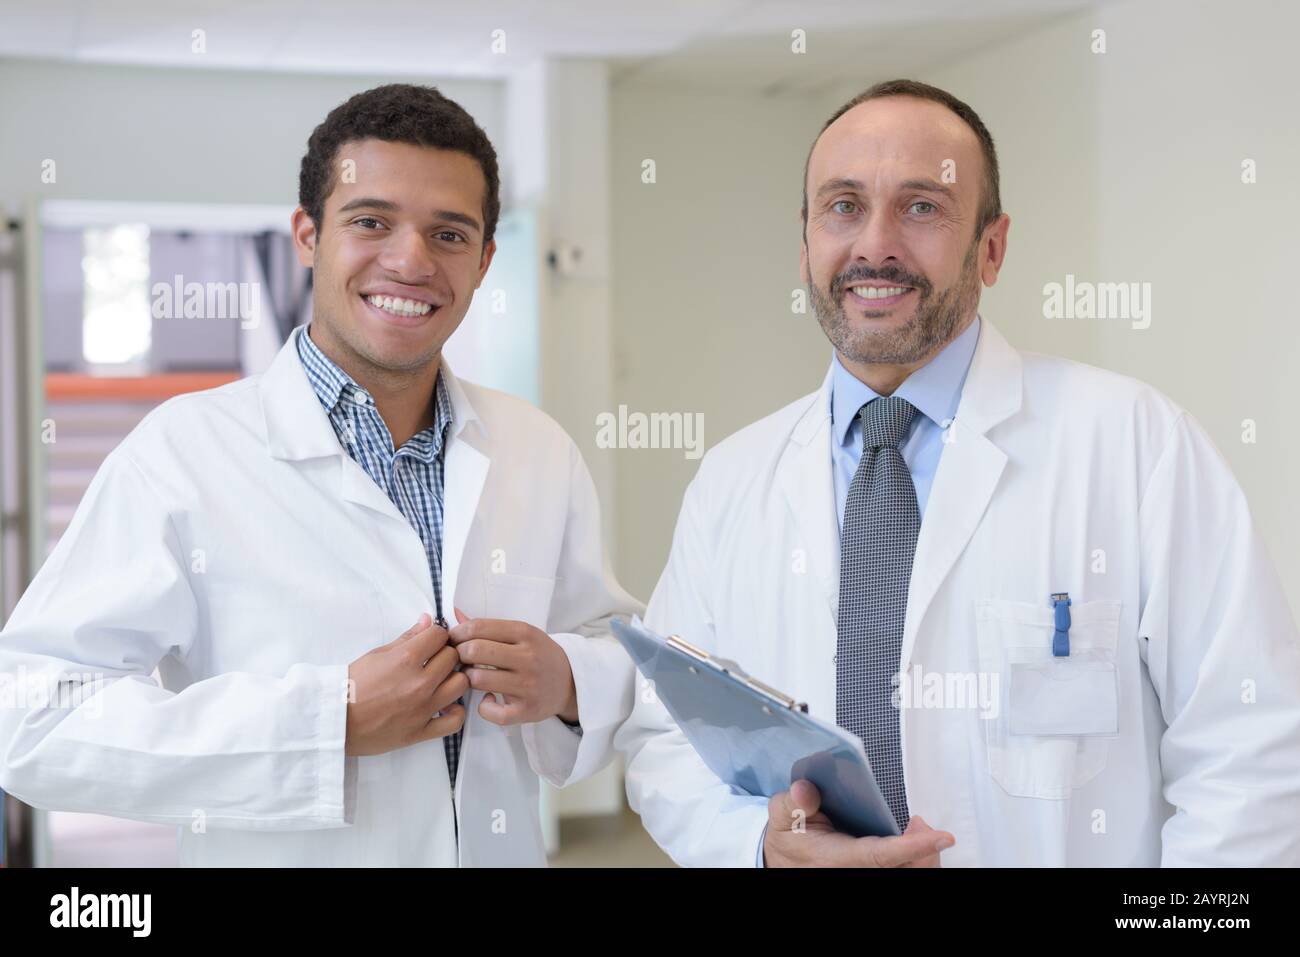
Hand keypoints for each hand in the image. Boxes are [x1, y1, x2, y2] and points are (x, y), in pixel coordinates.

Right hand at [344, 613, 467, 755]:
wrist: (335, 719)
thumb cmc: (351, 686)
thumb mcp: (376, 654)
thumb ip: (407, 638)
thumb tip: (427, 621)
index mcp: (405, 659)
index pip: (440, 635)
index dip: (435, 635)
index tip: (430, 641)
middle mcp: (419, 683)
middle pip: (453, 657)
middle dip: (445, 654)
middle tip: (434, 659)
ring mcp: (423, 708)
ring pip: (461, 684)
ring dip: (453, 679)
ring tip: (440, 680)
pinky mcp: (421, 731)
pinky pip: (455, 721)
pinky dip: (454, 713)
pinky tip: (444, 706)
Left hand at [448, 607, 578, 725]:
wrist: (571, 682)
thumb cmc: (539, 655)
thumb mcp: (521, 634)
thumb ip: (488, 627)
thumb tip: (456, 614)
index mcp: (525, 633)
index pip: (479, 627)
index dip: (458, 633)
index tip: (453, 640)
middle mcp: (528, 657)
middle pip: (474, 651)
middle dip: (459, 654)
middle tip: (460, 659)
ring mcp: (528, 685)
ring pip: (478, 680)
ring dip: (467, 678)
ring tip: (472, 677)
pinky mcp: (527, 710)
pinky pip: (492, 712)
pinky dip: (484, 707)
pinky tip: (488, 699)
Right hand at [762, 779, 953, 866]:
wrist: (781, 861)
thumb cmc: (787, 838)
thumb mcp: (782, 816)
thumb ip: (793, 802)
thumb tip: (806, 789)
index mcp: (835, 859)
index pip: (879, 856)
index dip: (912, 847)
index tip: (941, 836)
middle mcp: (854, 872)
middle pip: (904, 870)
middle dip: (925, 851)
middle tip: (922, 824)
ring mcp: (864, 873)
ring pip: (907, 871)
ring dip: (923, 854)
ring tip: (919, 828)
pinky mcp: (871, 870)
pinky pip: (901, 869)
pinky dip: (915, 856)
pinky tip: (914, 839)